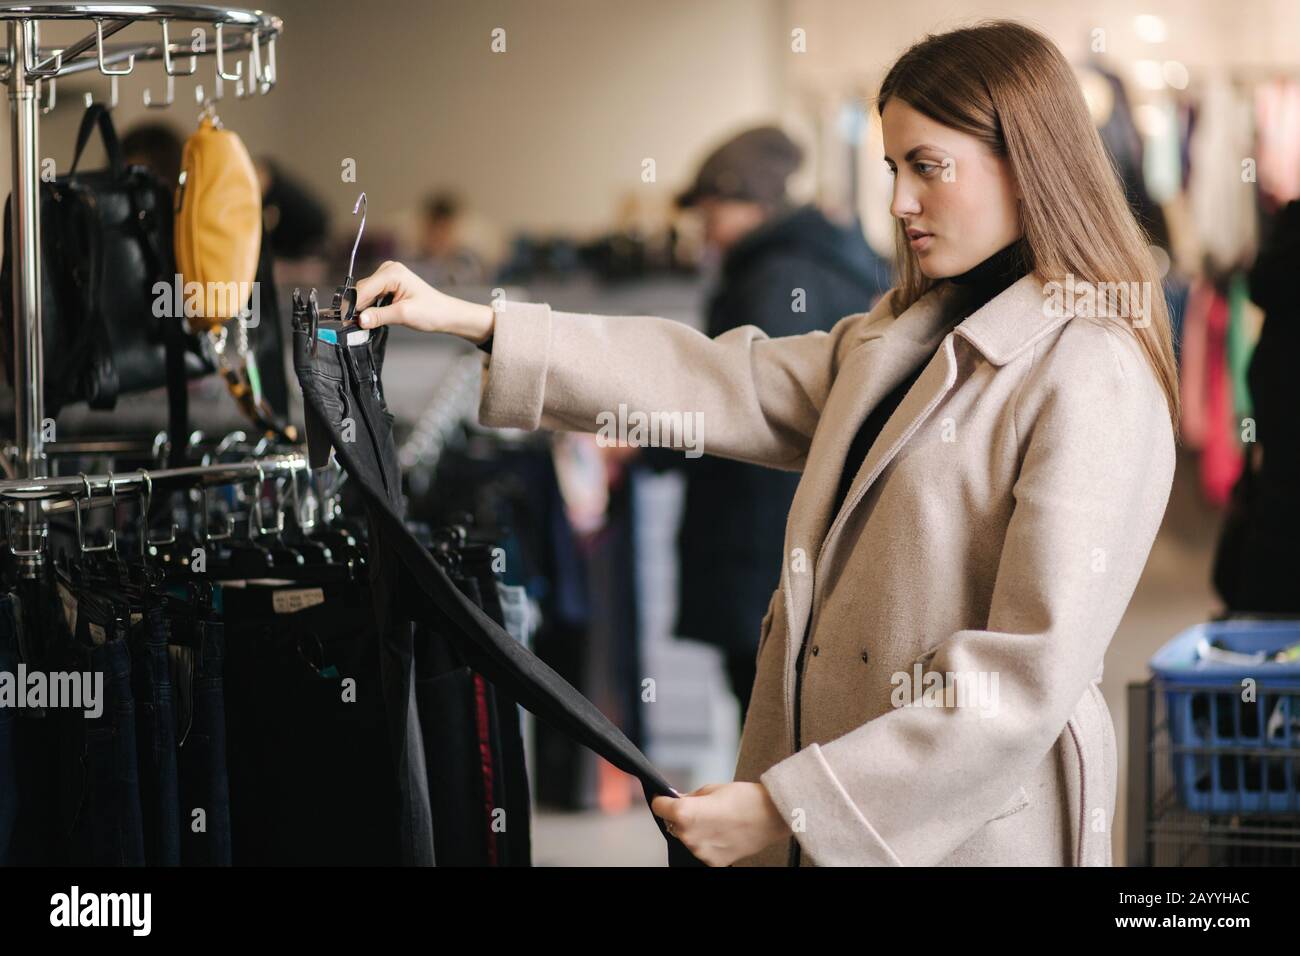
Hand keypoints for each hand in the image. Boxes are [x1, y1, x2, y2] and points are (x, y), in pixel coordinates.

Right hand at [355, 260, 493, 341]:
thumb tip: (359, 319)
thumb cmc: (432, 311)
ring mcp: (388, 277)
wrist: (446, 314)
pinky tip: (372, 317)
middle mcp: (388, 270)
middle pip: (362, 290)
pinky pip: (372, 296)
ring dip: (364, 308)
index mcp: (392, 272)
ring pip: (365, 294)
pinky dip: (370, 307)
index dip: (354, 306)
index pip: (364, 288)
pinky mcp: (388, 285)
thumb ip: (379, 316)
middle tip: (354, 326)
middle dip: (358, 308)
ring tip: (365, 324)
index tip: (346, 321)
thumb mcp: (404, 315)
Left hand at [651, 782, 791, 866]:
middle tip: (702, 808)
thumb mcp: (712, 788)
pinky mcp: (713, 863)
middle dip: (681, 815)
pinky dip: (708, 842)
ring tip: (717, 820)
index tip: (666, 798)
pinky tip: (723, 832)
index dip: (663, 800)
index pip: (659, 807)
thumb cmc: (744, 798)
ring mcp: (700, 852)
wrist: (772, 816)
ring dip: (695, 830)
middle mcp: (689, 836)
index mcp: (685, 813)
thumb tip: (675, 800)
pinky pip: (702, 850)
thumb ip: (689, 797)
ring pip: (687, 838)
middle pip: (673, 824)